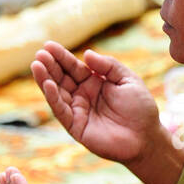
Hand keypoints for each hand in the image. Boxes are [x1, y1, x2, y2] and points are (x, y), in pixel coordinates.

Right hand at [31, 43, 161, 162]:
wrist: (147, 137)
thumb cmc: (140, 108)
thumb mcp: (127, 80)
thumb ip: (108, 66)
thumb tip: (86, 54)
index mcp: (94, 82)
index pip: (73, 67)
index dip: (61, 57)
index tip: (48, 45)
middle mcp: (83, 95)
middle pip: (62, 78)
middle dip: (50, 66)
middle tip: (39, 54)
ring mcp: (78, 111)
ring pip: (57, 93)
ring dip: (46, 79)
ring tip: (37, 65)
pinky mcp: (76, 127)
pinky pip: (62, 111)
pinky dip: (53, 98)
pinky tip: (48, 85)